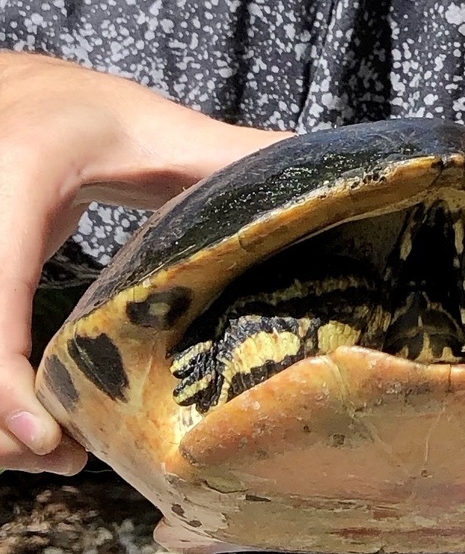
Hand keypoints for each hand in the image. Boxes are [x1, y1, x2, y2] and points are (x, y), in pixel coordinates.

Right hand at [0, 51, 292, 477]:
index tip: (47, 437)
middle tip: (63, 456)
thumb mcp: (163, 131)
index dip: (5, 374)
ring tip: (53, 450)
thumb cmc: (87, 115)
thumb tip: (341, 175)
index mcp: (15, 176)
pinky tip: (31, 420)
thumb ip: (243, 155)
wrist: (13, 98)